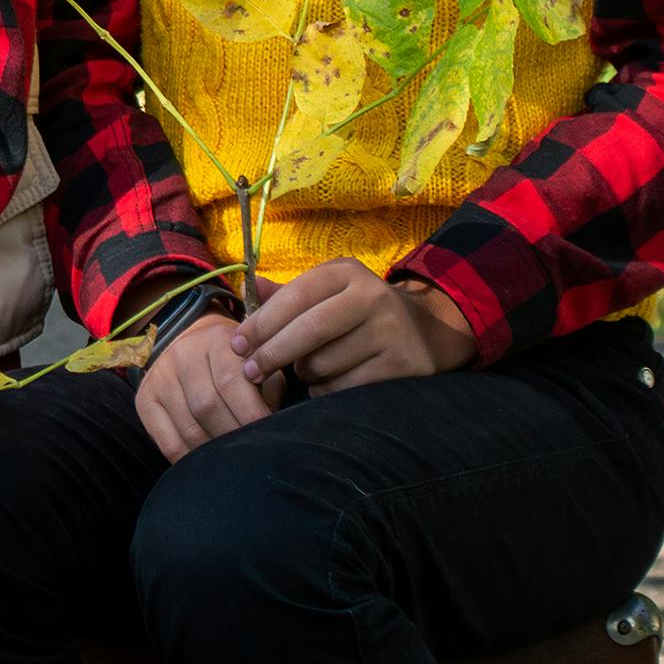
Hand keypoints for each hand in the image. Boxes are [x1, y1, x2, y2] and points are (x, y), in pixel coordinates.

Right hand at [135, 312, 285, 462]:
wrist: (192, 343)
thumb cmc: (235, 361)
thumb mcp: (256, 362)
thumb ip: (267, 387)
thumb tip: (275, 426)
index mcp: (216, 340)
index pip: (231, 381)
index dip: (251, 413)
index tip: (267, 434)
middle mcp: (183, 354)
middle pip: (207, 406)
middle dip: (233, 435)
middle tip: (251, 452)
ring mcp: (160, 377)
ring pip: (189, 427)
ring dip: (214, 451)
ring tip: (232, 461)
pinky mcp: (145, 399)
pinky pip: (167, 441)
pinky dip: (189, 460)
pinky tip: (207, 463)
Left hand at [231, 259, 476, 395]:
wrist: (428, 332)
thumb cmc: (358, 314)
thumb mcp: (328, 292)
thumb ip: (287, 294)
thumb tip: (245, 287)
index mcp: (347, 272)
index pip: (294, 297)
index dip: (260, 324)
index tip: (235, 346)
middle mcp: (372, 296)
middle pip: (308, 331)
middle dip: (272, 355)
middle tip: (250, 372)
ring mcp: (391, 331)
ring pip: (325, 364)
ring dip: (306, 374)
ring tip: (309, 370)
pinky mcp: (403, 365)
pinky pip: (346, 387)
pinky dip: (328, 391)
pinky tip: (330, 384)